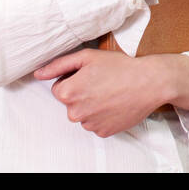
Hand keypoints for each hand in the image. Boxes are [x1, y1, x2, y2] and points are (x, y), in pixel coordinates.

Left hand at [34, 49, 182, 137]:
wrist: (150, 83)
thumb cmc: (121, 67)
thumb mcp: (88, 57)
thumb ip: (59, 65)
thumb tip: (38, 74)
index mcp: (69, 92)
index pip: (59, 89)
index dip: (74, 80)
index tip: (90, 75)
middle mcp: (75, 112)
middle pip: (70, 103)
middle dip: (82, 93)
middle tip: (102, 83)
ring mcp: (89, 124)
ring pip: (83, 114)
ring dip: (92, 105)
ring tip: (111, 93)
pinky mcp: (103, 132)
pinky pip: (96, 124)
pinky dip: (103, 116)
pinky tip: (115, 104)